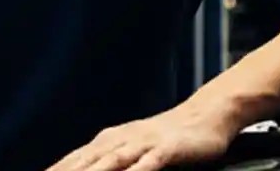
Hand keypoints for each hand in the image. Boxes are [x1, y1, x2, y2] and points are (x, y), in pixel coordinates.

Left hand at [45, 105, 237, 170]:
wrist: (205, 115)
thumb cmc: (167, 137)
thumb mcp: (133, 149)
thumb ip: (109, 162)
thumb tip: (83, 167)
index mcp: (109, 141)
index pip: (73, 161)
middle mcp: (120, 140)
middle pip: (85, 162)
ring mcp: (142, 143)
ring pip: (111, 162)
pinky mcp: (166, 149)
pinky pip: (148, 164)